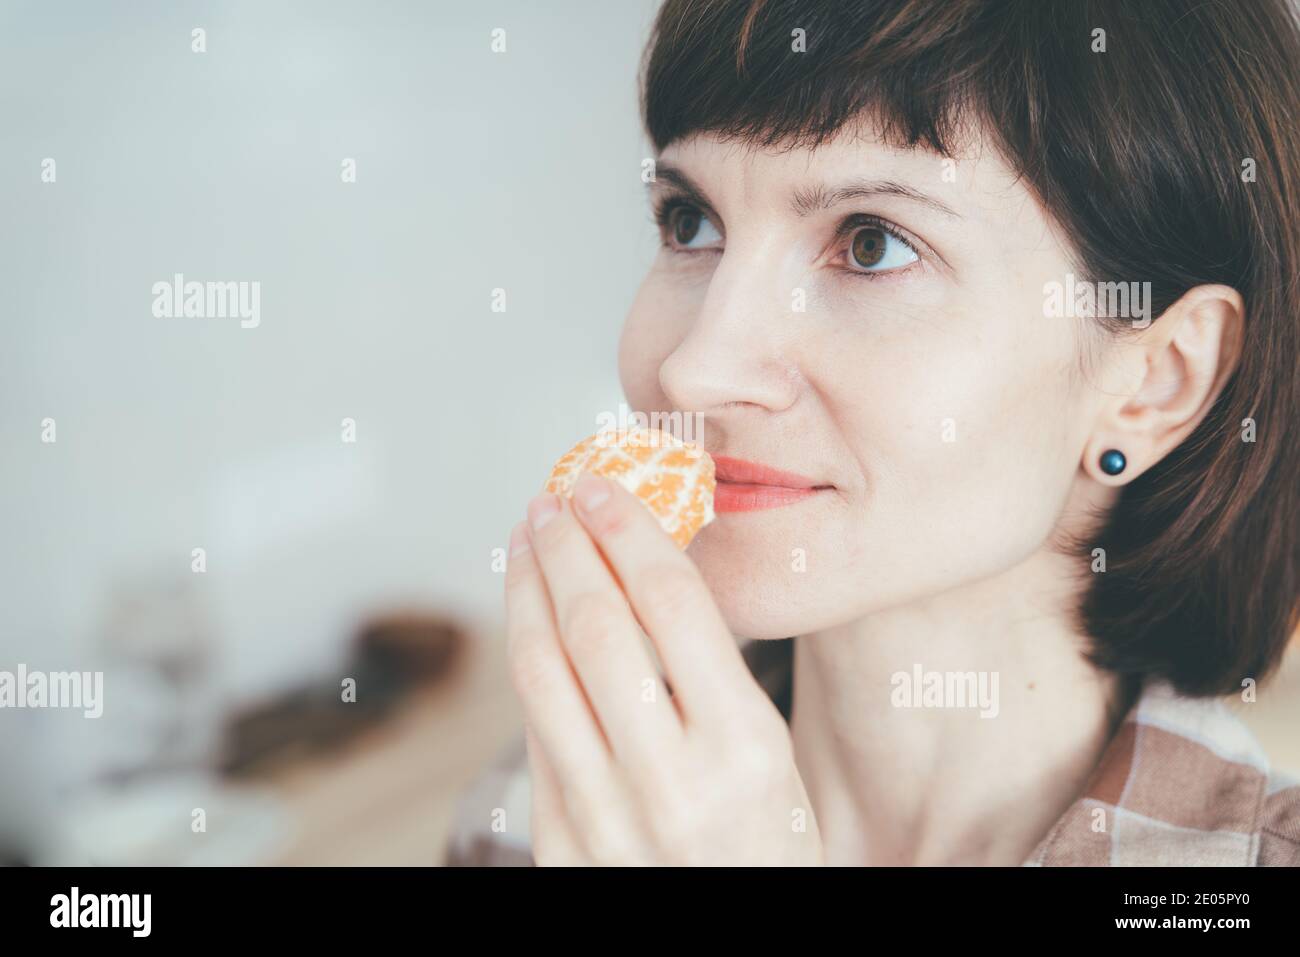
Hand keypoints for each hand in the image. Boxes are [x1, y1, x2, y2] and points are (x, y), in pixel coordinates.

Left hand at [504, 472, 822, 865]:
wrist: (732, 938)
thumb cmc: (766, 844)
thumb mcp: (772, 753)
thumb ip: (710, 673)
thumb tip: (636, 570)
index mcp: (744, 747)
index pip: (671, 604)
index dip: (628, 531)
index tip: (602, 488)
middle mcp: (671, 782)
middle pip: (596, 625)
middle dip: (566, 546)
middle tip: (553, 501)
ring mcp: (604, 817)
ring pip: (541, 671)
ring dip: (525, 591)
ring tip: (526, 543)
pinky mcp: (559, 843)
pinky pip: (532, 730)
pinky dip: (529, 660)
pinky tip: (530, 621)